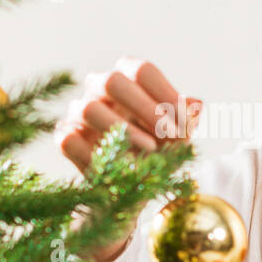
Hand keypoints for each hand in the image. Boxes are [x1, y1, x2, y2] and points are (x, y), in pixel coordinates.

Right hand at [55, 56, 200, 171]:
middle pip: (113, 81)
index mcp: (127, 78)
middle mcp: (98, 88)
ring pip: (89, 109)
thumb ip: (187, 121)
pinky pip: (69, 140)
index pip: (142, 71)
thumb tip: (197, 104)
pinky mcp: (65, 138)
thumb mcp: (178, 139)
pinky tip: (120, 168)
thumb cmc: (156, 154)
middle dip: (145, 108)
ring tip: (151, 150)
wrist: (131, 190)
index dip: (166, 94)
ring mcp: (78, 112)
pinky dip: (96, 154)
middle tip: (169, 133)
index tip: (185, 121)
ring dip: (125, 130)